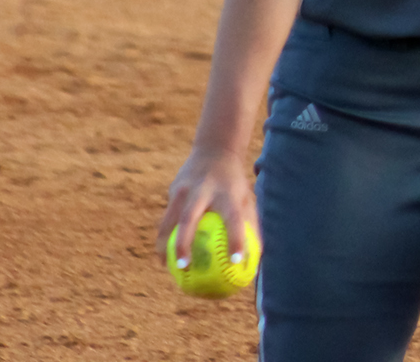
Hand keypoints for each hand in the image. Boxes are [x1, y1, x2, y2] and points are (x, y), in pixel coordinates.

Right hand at [156, 148, 258, 267]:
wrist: (214, 150)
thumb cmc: (234, 184)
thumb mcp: (246, 198)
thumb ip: (251, 228)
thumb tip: (255, 263)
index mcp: (227, 193)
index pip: (234, 218)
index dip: (236, 239)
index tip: (237, 262)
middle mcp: (203, 190)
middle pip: (189, 218)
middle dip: (183, 243)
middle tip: (184, 268)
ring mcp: (185, 188)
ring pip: (170, 219)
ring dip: (165, 243)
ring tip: (166, 267)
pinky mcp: (173, 189)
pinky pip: (167, 217)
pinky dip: (164, 237)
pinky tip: (164, 255)